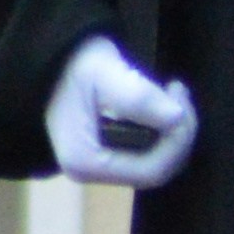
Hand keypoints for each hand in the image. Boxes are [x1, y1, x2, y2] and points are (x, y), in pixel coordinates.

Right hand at [42, 37, 197, 188]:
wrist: (54, 61)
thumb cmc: (72, 65)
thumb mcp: (102, 73)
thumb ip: (137, 97)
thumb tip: (176, 117)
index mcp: (85, 162)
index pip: (151, 171)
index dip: (177, 141)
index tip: (179, 98)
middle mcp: (90, 172)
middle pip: (157, 169)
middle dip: (179, 133)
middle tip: (179, 92)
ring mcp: (99, 165)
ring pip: (157, 162)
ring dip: (174, 131)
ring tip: (173, 92)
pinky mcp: (108, 154)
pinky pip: (148, 153)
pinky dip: (165, 131)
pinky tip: (164, 101)